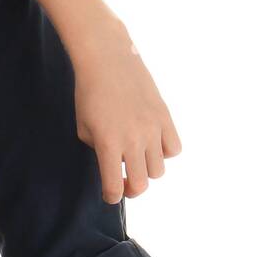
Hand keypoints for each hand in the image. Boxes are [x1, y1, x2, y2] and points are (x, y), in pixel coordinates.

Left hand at [70, 25, 181, 201]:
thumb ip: (99, 151)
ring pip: (159, 170)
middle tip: (125, 182)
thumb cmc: (88, 94)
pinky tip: (152, 143)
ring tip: (137, 157)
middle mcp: (134, 140)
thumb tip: (115, 165)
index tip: (110, 194)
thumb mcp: (83, 128)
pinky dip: (164, 152)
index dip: (111, 196)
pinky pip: (174, 149)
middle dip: (131, 188)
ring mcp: (152, 129)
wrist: (107, 60)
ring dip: (147, 169)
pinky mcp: (165, 117)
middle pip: (142, 184)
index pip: (115, 187)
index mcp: (109, 144)